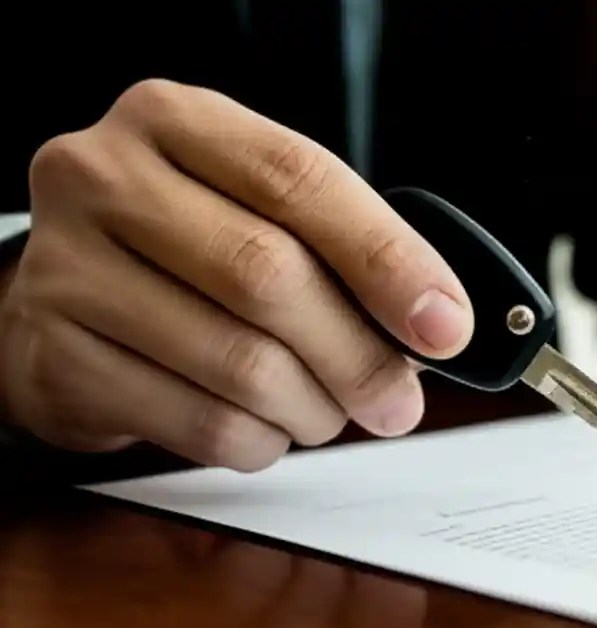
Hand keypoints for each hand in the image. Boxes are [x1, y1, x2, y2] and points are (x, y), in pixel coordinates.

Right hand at [0, 79, 473, 470]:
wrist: (61, 298)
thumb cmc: (184, 250)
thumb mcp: (254, 211)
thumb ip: (339, 249)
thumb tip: (438, 324)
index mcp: (175, 121)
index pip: (300, 181)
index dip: (387, 259)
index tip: (446, 324)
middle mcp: (105, 177)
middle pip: (268, 275)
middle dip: (359, 354)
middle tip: (400, 399)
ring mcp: (66, 267)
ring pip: (239, 362)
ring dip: (314, 407)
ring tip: (330, 412)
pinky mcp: (54, 357)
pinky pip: (197, 423)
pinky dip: (259, 441)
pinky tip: (267, 427)